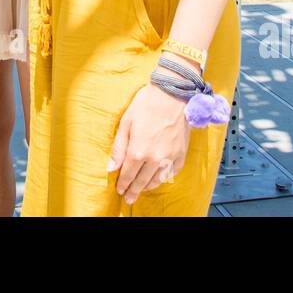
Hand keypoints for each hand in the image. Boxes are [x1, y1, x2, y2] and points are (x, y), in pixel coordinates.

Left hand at [108, 81, 190, 204]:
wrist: (172, 93)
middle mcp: (155, 158)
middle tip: (128, 198)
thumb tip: (111, 167)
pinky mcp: (181, 153)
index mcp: (138, 151)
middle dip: (133, 191)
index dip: (122, 184)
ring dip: (147, 187)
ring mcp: (170, 157)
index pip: (128, 174)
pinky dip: (163, 178)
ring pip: (157, 180)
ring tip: (141, 190)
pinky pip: (172, 172)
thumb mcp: (126, 123)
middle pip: (141, 181)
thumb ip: (119, 148)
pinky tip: (158, 179)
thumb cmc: (146, 104)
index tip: (119, 190)